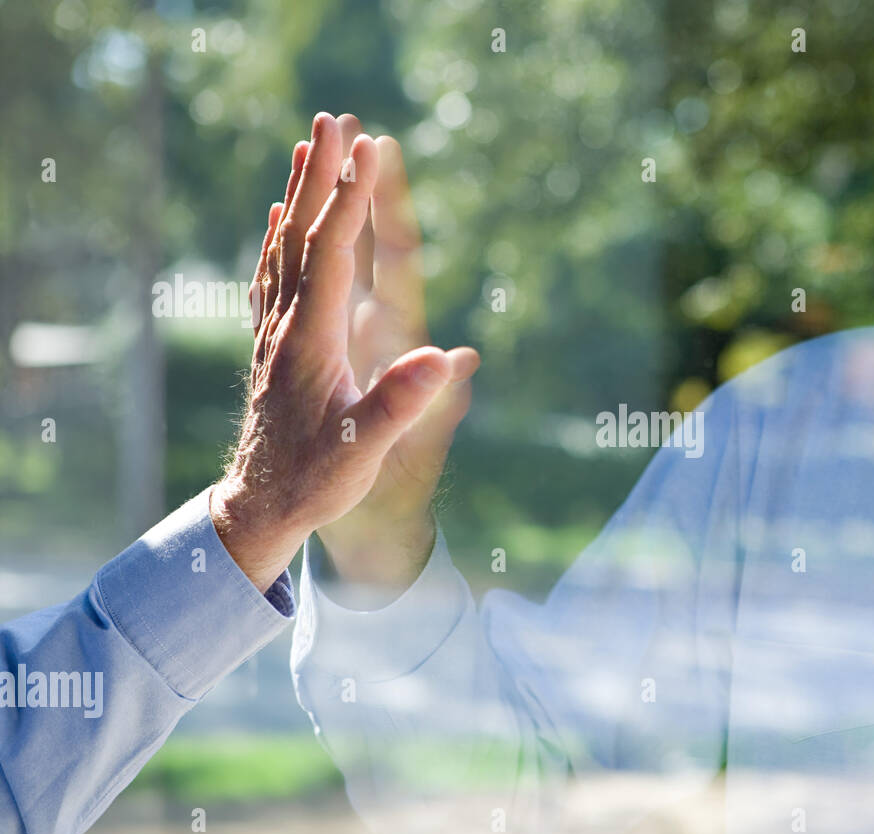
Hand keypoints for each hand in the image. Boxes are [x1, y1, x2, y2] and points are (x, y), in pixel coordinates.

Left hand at [311, 114, 478, 596]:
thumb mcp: (363, 450)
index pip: (331, 253)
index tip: (365, 149)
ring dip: (297, 194)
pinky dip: (278, 236)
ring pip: (281, 247)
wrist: (257, 508)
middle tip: (332, 120)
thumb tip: (449, 356)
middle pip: (300, 233)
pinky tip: (276, 221)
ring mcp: (274, 333)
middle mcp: (287, 326)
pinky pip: (271, 274)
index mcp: (313, 342)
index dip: (349, 199)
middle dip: (319, 174)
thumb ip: (400, 403)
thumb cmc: (316, 482)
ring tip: (306, 149)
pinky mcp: (271, 346)